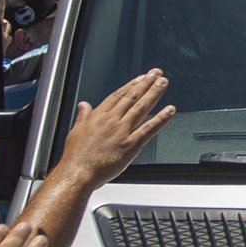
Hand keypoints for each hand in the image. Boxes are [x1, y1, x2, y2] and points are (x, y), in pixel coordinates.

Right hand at [57, 69, 176, 189]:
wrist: (78, 172)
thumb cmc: (76, 156)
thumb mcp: (76, 131)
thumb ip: (82, 116)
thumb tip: (83, 105)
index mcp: (99, 116)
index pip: (118, 96)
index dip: (130, 85)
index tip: (140, 78)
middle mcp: (112, 120)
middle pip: (132, 97)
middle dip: (145, 83)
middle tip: (156, 74)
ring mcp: (122, 132)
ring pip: (141, 108)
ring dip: (154, 93)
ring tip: (163, 83)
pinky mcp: (130, 145)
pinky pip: (148, 129)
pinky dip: (160, 119)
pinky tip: (169, 111)